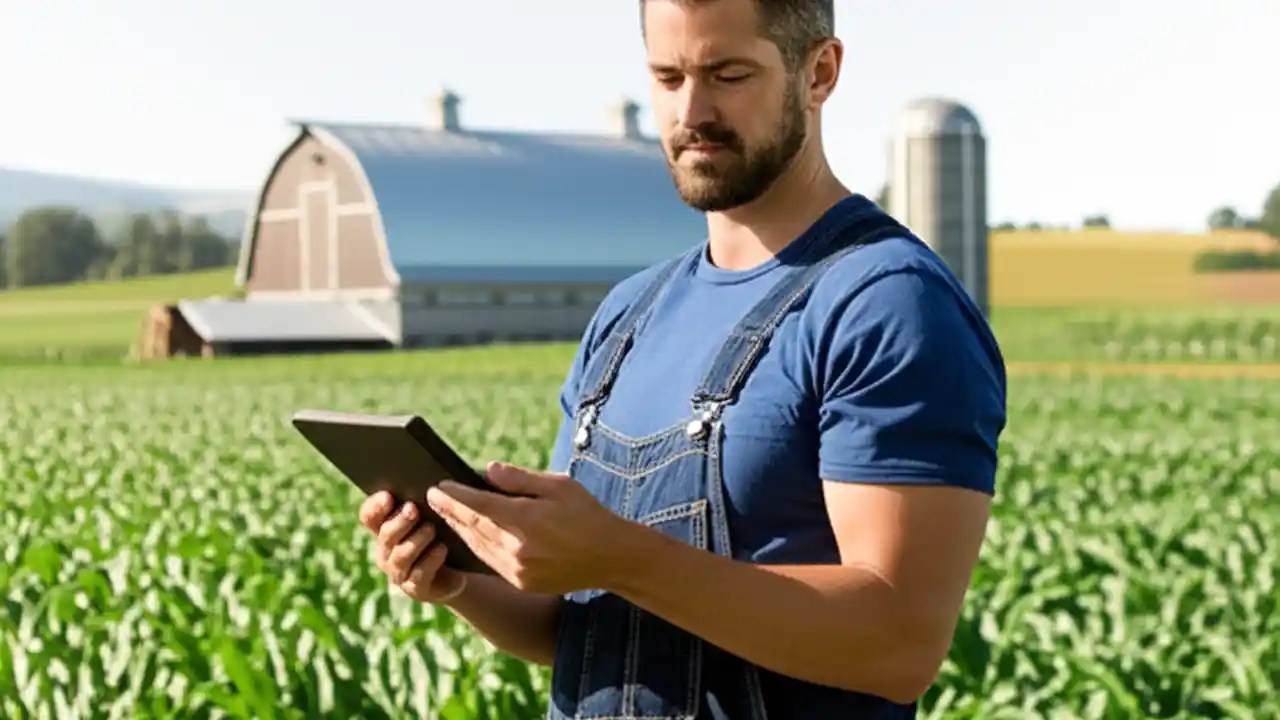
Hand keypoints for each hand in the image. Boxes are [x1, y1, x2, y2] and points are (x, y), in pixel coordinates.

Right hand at [359, 490, 468, 603]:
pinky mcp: (416, 589)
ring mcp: (399, 572)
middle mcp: (387, 551)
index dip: (375, 506)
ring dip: (416, 540)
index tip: (388, 496)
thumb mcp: (438, 512)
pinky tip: (442, 549)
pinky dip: (430, 560)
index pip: (369, 516)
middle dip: (399, 521)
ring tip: (432, 529)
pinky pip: (418, 575)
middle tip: (413, 509)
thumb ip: (430, 497)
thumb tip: (436, 480)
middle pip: (385, 534)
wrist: (461, 570)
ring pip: (400, 556)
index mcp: (386, 528)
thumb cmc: (446, 532)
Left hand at [425, 461, 632, 595]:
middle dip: (451, 511)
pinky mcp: (521, 582)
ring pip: (477, 546)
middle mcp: (518, 547)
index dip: (454, 496)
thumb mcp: (559, 485)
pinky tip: (469, 535)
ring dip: (460, 530)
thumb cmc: (587, 513)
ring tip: (446, 514)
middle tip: (433, 498)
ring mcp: (518, 569)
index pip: (479, 505)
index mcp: (527, 519)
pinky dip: (475, 547)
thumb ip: (520, 478)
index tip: (437, 487)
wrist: (611, 557)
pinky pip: (489, 562)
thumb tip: (487, 470)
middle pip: (473, 526)